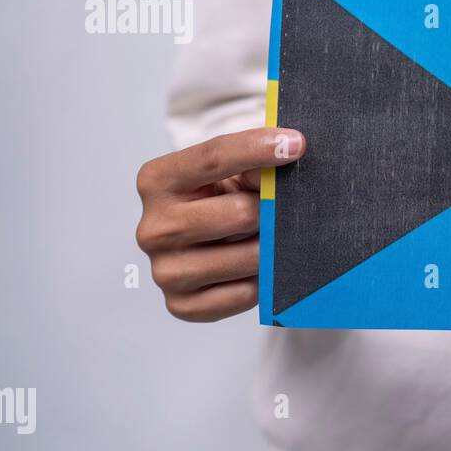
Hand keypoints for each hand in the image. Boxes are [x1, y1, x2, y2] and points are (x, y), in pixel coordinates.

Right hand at [135, 127, 304, 321]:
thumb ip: (253, 165)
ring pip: (248, 256)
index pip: (213, 157)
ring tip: (273, 240)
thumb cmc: (220, 200)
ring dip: (272, 248)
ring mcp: (165, 271)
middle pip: (239, 213)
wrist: (208, 245)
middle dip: (271, 210)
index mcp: (156, 181)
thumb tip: (285, 162)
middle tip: (284, 211)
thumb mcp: (231, 172)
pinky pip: (245, 294)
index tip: (297, 144)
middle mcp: (153, 228)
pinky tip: (262, 268)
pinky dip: (263, 281)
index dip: (258, 148)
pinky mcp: (182, 305)